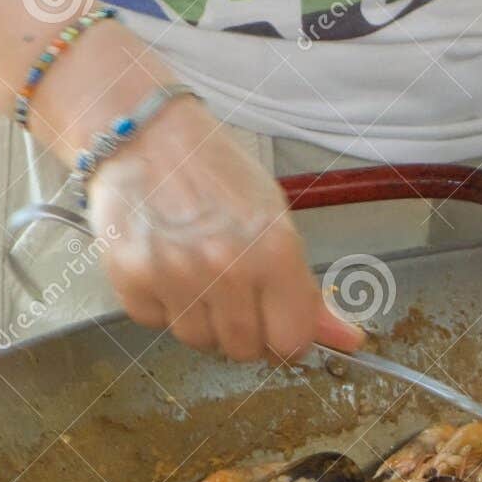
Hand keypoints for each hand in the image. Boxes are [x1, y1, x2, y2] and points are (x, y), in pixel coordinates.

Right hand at [87, 97, 363, 360]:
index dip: (284, 335)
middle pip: (244, 350)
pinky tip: (161, 261)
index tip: (274, 319)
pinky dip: (159, 302)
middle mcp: (226, 267)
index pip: (291, 341)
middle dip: (241, 328)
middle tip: (228, 285)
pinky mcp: (131, 276)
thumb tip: (350, 342)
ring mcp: (175, 274)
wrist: (144, 132)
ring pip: (198, 340)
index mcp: (274, 251)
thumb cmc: (217, 175)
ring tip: (192, 269)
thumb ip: (307, 291)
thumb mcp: (275, 223)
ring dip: (199, 317)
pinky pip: (154, 322)